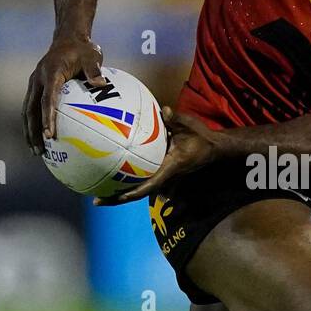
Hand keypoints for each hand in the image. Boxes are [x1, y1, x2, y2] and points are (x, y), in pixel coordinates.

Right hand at [22, 36, 105, 153]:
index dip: (47, 118)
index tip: (49, 135)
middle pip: (30, 110)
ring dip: (30, 132)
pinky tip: (42, 140)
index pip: (47, 99)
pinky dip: (35, 124)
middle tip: (39, 151)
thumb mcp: (92, 55)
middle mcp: (38, 79)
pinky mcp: (37, 88)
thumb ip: (94, 70)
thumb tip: (102, 85)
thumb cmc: (83, 48)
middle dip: (33, 132)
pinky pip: (32, 108)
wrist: (68, 37)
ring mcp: (35, 84)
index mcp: (50, 73)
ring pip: (27, 111)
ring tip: (36, 152)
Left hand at [93, 107, 223, 205]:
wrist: (213, 148)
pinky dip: (130, 179)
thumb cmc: (201, 138)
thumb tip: (163, 110)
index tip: (116, 197)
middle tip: (96, 200)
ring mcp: (164, 177)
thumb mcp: (190, 126)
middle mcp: (165, 177)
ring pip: (141, 188)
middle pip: (138, 193)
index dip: (131, 194)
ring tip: (100, 190)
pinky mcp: (163, 171)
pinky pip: (144, 178)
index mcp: (170, 168)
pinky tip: (115, 173)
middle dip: (118, 198)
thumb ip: (175, 119)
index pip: (148, 186)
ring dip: (122, 192)